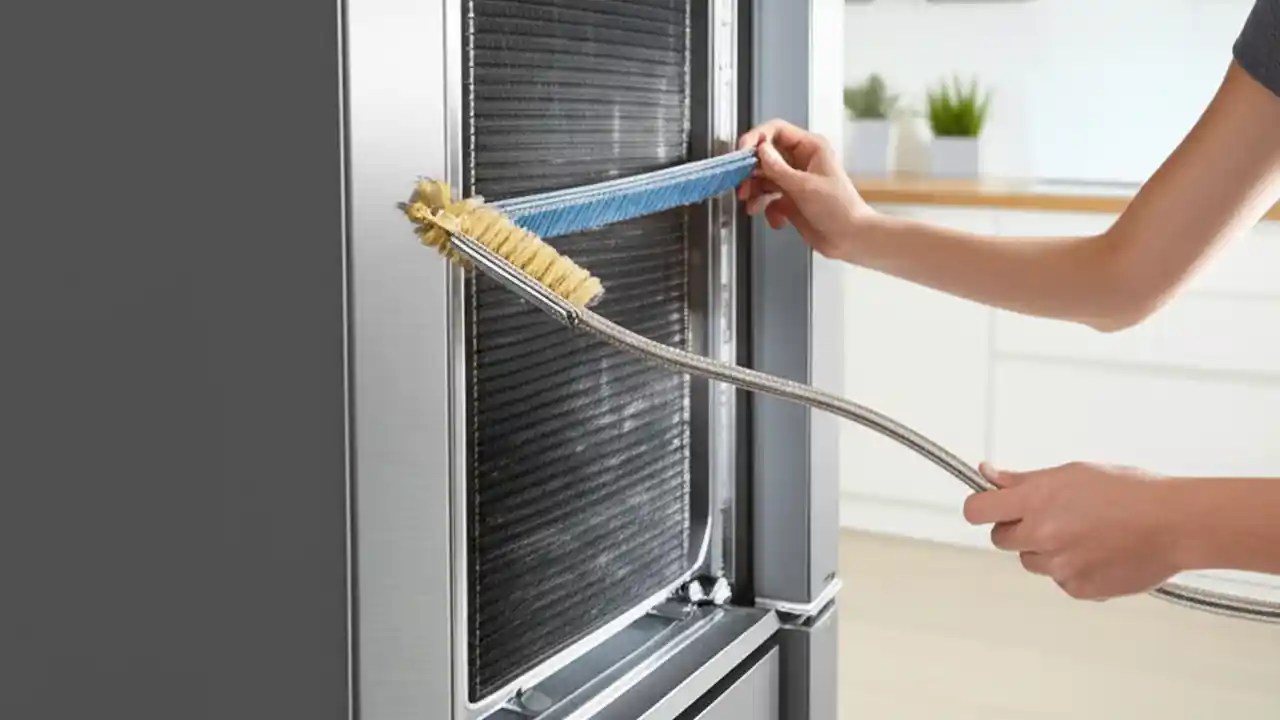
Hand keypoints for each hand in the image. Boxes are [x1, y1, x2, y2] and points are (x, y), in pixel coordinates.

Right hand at [737, 119, 874, 260]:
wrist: (850, 238)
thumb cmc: (838, 208)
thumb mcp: (804, 186)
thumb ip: (778, 169)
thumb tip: (759, 150)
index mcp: (810, 148)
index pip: (776, 131)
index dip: (756, 138)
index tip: (742, 153)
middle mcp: (801, 161)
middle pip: (765, 156)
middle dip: (751, 171)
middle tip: (741, 185)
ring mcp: (795, 181)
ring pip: (764, 179)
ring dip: (755, 192)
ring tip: (751, 206)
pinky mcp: (791, 201)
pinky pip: (769, 199)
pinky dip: (767, 209)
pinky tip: (777, 221)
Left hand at [962, 462, 1186, 600]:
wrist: (1176, 523)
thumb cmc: (1130, 491)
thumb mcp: (1072, 473)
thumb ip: (1024, 480)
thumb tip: (986, 474)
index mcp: (1036, 500)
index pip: (977, 510)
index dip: (981, 508)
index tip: (990, 507)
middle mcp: (1042, 534)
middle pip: (1001, 540)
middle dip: (1018, 530)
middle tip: (1051, 518)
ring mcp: (1060, 565)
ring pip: (1032, 561)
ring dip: (1047, 551)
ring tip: (1086, 534)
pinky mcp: (1078, 588)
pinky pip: (1061, 580)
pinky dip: (1074, 570)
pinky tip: (1101, 553)